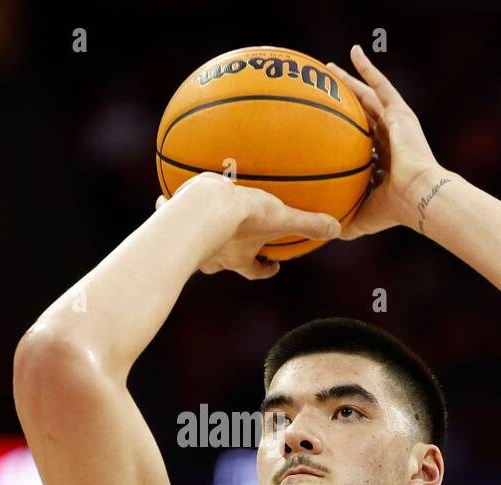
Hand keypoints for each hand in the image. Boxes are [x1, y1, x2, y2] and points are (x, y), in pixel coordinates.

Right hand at [155, 172, 340, 279]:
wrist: (199, 210)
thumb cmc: (241, 218)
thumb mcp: (280, 217)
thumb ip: (307, 223)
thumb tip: (337, 229)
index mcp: (239, 256)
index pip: (255, 270)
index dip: (265, 270)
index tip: (272, 265)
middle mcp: (214, 255)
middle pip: (221, 262)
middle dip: (226, 255)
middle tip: (231, 243)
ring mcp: (190, 243)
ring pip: (192, 243)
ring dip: (194, 234)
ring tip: (193, 218)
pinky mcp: (169, 222)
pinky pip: (166, 216)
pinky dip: (166, 209)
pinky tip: (163, 198)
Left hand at [327, 44, 439, 238]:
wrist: (417, 195)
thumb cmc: (393, 211)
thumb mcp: (360, 218)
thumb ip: (342, 221)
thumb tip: (320, 233)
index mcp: (383, 161)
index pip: (360, 144)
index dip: (344, 136)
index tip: (325, 131)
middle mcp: (389, 139)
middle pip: (360, 114)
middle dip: (342, 103)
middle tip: (322, 91)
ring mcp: (396, 123)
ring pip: (367, 96)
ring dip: (349, 81)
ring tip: (329, 69)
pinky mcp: (400, 112)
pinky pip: (380, 84)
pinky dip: (368, 68)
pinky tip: (353, 52)